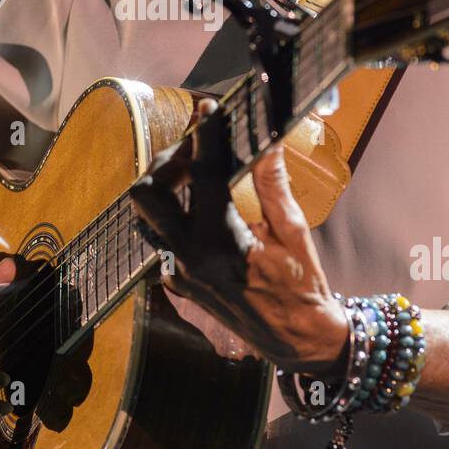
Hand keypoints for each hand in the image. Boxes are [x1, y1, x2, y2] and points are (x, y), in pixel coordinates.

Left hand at [129, 98, 349, 372]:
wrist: (296, 340)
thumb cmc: (302, 286)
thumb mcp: (295, 232)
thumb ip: (272, 184)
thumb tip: (266, 138)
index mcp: (222, 243)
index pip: (204, 176)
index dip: (206, 136)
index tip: (209, 109)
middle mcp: (190, 258)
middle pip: (147, 196)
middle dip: (166, 162)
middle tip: (196, 146)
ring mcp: (178, 272)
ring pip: (147, 217)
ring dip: (164, 187)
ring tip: (193, 168)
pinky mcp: (177, 281)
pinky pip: (161, 238)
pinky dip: (174, 213)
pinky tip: (197, 202)